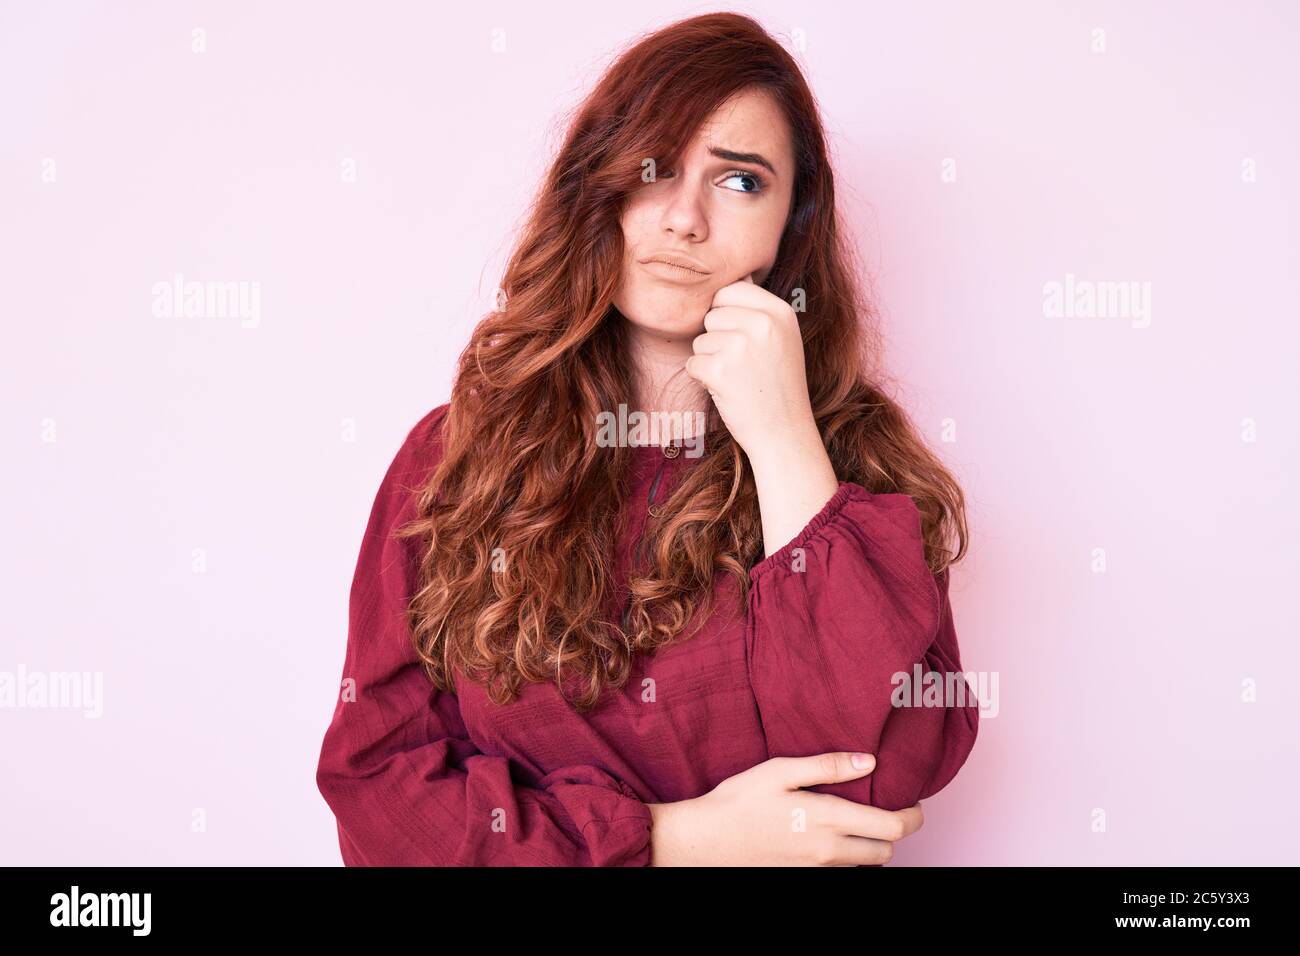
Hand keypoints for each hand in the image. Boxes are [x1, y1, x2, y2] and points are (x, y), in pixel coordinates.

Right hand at [646, 752, 924, 865]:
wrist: (704, 842)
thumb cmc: (738, 801)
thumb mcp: (780, 770)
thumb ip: (827, 766)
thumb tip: (868, 761)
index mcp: (828, 819)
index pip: (893, 826)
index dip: (912, 814)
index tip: (912, 801)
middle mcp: (829, 851)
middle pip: (886, 851)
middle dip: (894, 831)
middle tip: (887, 808)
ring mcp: (816, 869)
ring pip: (864, 865)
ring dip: (870, 845)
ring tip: (857, 820)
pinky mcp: (802, 877)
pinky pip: (839, 872)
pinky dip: (846, 857)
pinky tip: (829, 836)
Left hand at [684, 273, 817, 459]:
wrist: (785, 433)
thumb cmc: (778, 385)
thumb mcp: (782, 337)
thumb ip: (759, 308)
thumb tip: (739, 273)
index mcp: (779, 311)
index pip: (731, 289)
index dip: (727, 314)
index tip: (741, 339)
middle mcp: (762, 323)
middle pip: (712, 314)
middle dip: (716, 338)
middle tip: (741, 364)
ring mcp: (741, 346)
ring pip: (700, 340)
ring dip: (710, 361)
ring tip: (738, 378)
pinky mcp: (720, 370)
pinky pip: (692, 364)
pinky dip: (702, 380)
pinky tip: (727, 391)